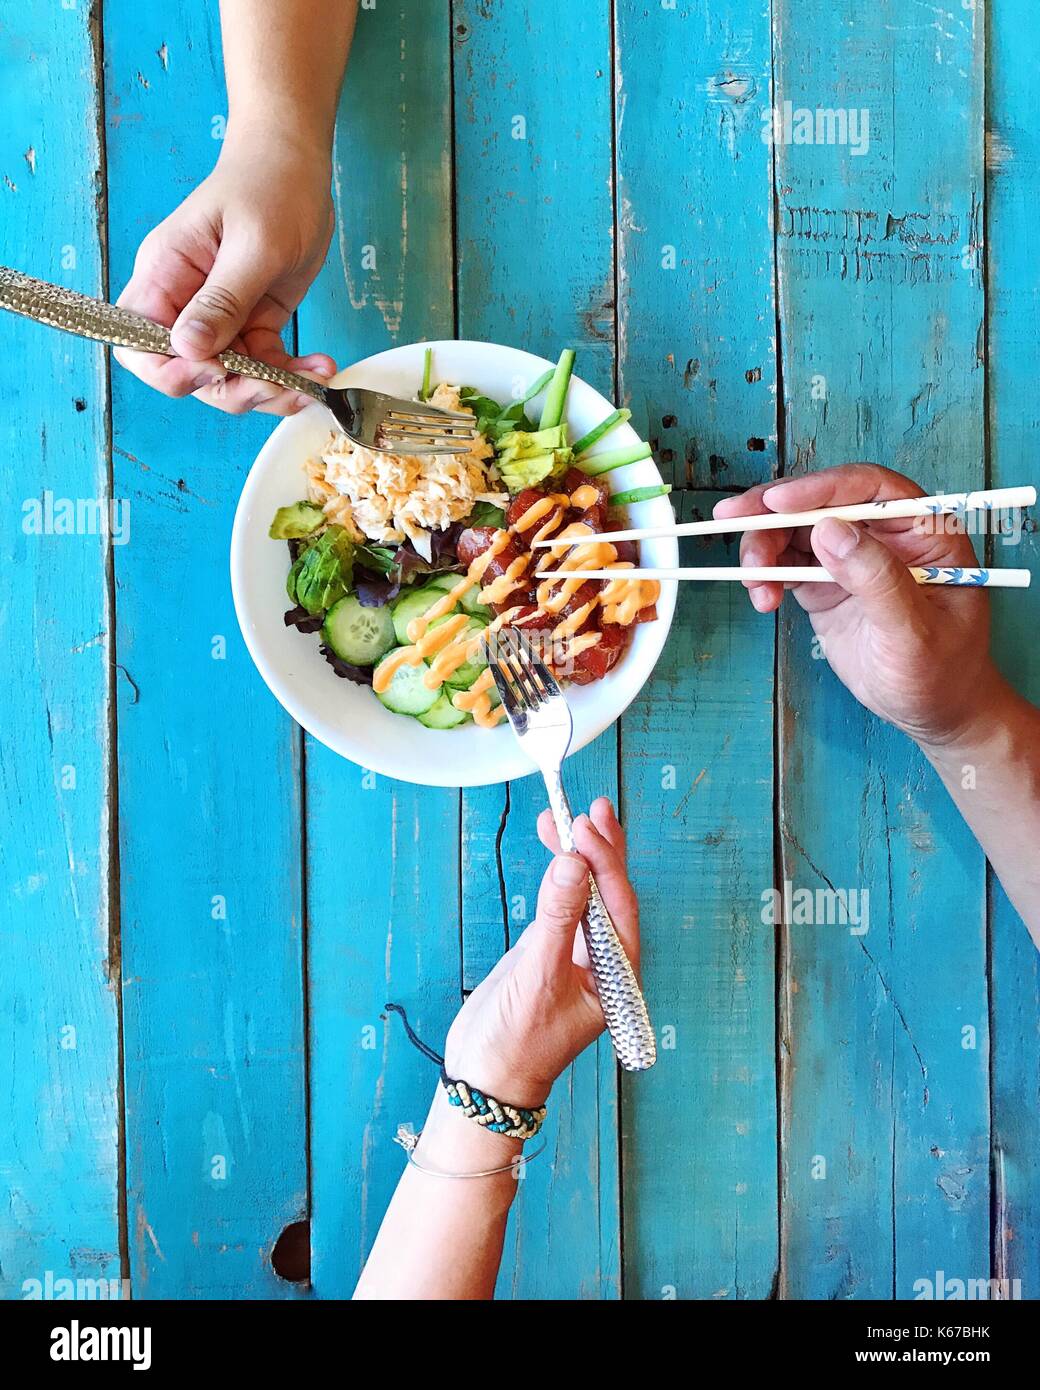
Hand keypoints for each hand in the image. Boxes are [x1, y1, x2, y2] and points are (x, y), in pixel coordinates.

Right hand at [113, 128, 336, 415]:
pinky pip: (263, 365)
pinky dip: (291, 375)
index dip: (170, 371)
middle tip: (278, 386)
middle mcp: (184, 303)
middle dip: (233, 389)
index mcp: (164, 276)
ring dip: (269, 390)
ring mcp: (219, 317)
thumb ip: (222, 300)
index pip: (139, 343)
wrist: (298, 165)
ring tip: (310, 382)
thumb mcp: (252, 245)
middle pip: (188, 372)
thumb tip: (187, 348)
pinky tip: (320, 368)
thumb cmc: (270, 186)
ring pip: (230, 378)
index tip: (216, 370)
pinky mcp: (252, 322)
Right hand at [442, 798, 639, 1108]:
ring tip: (570, 818)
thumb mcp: (538, 975)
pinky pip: (563, 905)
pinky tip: (553, 853)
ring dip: (579, 857)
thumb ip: (557, 918)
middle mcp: (605, 961)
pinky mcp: (552, 952)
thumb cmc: (517, 1042)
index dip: (605, 861)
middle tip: (591, 809)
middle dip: (601, 850)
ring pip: (588, 895)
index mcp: (617, 973)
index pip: (619, 904)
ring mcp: (579, 955)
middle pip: (611, 894)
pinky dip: (557, 877)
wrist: (485, 1078)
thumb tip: (573, 864)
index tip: (584, 827)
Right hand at [716, 463, 1004, 746]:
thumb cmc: (940, 671)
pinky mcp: (825, 583)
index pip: (870, 489)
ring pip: (794, 530)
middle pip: (820, 503)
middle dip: (773, 511)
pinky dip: (765, 576)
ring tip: (753, 581)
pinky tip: (762, 598)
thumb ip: (876, 578)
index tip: (777, 502)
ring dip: (763, 546)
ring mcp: (851, 558)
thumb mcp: (914, 631)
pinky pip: (785, 564)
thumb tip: (830, 531)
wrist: (932, 709)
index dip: (821, 488)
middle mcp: (884, 534)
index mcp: (922, 530)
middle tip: (730, 518)